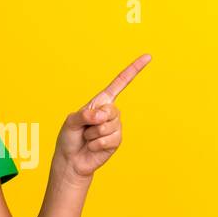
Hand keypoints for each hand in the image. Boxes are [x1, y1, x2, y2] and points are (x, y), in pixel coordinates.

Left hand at [55, 53, 151, 180]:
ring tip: (88, 138)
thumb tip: (100, 116)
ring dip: (93, 135)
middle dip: (94, 120)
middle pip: (110, 110)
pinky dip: (96, 144)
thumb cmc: (69, 138)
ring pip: (108, 127)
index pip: (120, 83)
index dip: (133, 70)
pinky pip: (109, 139)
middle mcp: (110, 112)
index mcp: (101, 101)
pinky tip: (92, 146)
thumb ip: (84, 115)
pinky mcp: (116, 141)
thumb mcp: (71, 121)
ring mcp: (115, 127)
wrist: (72, 160)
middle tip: (85, 128)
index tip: (148, 57)